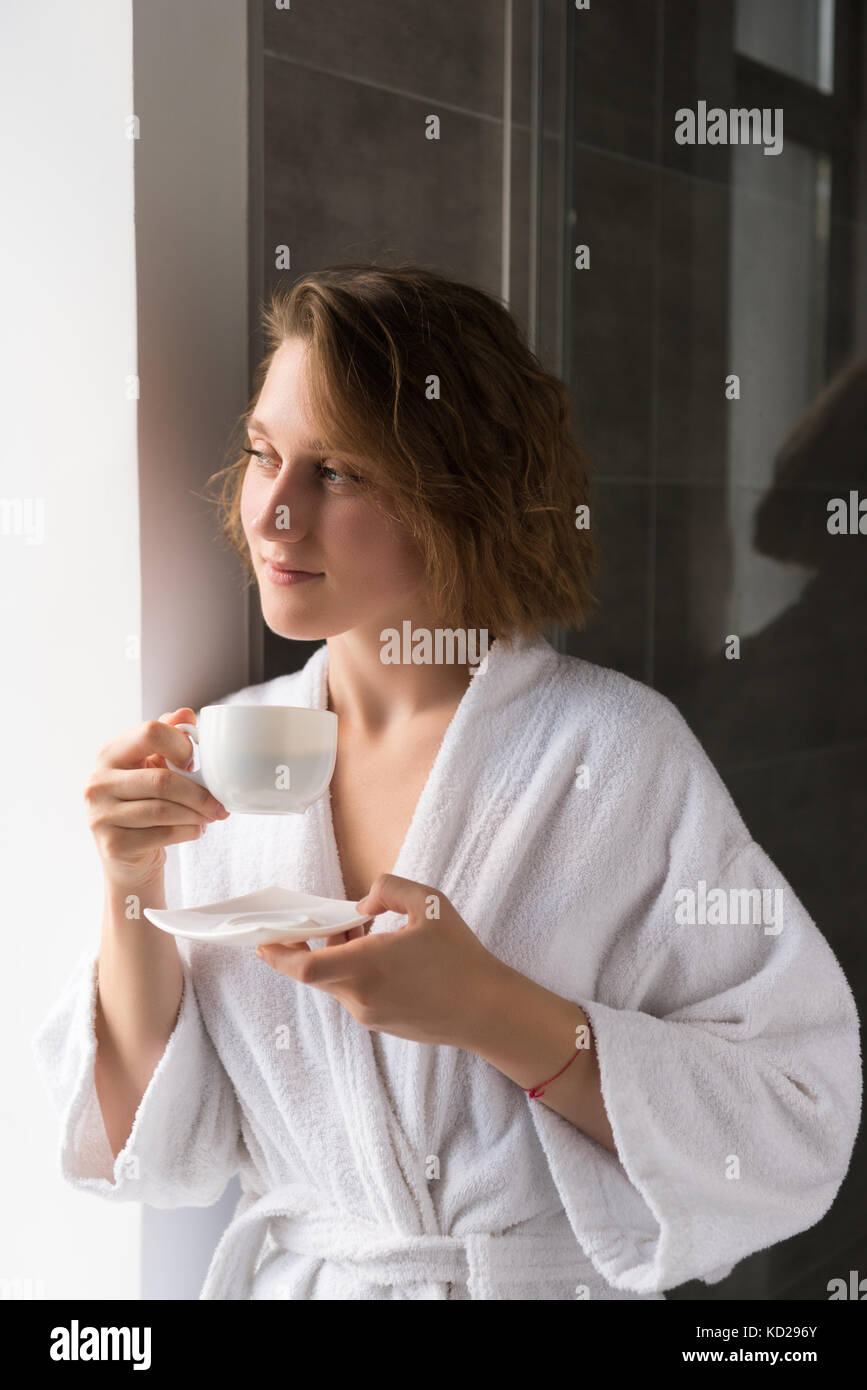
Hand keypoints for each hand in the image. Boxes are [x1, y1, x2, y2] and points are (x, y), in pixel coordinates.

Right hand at [84, 709, 229, 889]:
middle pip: (162, 780)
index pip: (150, 732)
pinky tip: (196, 830)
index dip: (182, 745)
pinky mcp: (112, 844)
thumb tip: (186, 713)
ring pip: (163, 810)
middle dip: (199, 793)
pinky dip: (188, 832)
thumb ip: (168, 738)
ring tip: (211, 816)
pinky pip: (162, 834)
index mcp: (110, 754)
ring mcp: (100, 814)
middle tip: (220, 804)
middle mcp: (98, 781)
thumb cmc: (145, 804)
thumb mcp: (154, 767)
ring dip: (197, 814)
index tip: (198, 762)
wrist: (129, 857)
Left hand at [255, 873, 504, 1047]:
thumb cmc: (460, 956)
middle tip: (319, 924)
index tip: (262, 941)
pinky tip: (381, 956)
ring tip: (362, 932)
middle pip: (314, 974)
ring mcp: (370, 1015)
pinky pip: (354, 995)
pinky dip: (353, 973)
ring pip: (335, 984)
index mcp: (368, 965)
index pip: (305, 967)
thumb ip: (388, 890)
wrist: (487, 1011)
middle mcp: (361, 996)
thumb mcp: (429, 903)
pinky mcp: (381, 1025)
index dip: (278, 955)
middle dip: (309, 947)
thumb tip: (360, 906)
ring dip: (336, 959)